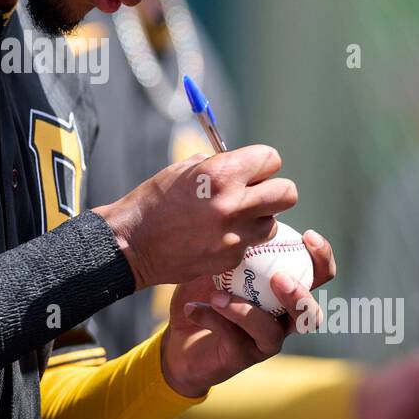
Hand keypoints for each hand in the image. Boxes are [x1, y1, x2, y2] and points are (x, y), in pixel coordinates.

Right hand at [93, 145, 298, 288]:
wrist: (131, 244)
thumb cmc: (154, 201)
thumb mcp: (183, 170)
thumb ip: (218, 164)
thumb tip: (243, 165)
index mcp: (220, 174)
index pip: (271, 159)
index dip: (261, 163)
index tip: (251, 169)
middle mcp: (232, 204)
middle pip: (287, 193)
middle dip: (273, 190)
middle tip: (254, 193)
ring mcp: (234, 235)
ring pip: (272, 222)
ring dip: (258, 218)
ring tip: (232, 217)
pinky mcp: (230, 258)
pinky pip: (251, 244)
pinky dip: (240, 239)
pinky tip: (216, 236)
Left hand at [158, 229, 336, 398]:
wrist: (177, 334)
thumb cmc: (203, 292)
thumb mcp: (216, 262)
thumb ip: (234, 244)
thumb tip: (240, 213)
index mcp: (284, 291)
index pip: (318, 275)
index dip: (322, 257)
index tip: (308, 235)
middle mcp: (282, 319)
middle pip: (310, 313)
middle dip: (299, 295)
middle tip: (278, 277)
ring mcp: (263, 342)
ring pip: (272, 333)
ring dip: (246, 312)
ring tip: (217, 295)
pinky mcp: (241, 358)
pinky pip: (234, 340)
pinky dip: (212, 319)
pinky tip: (191, 309)